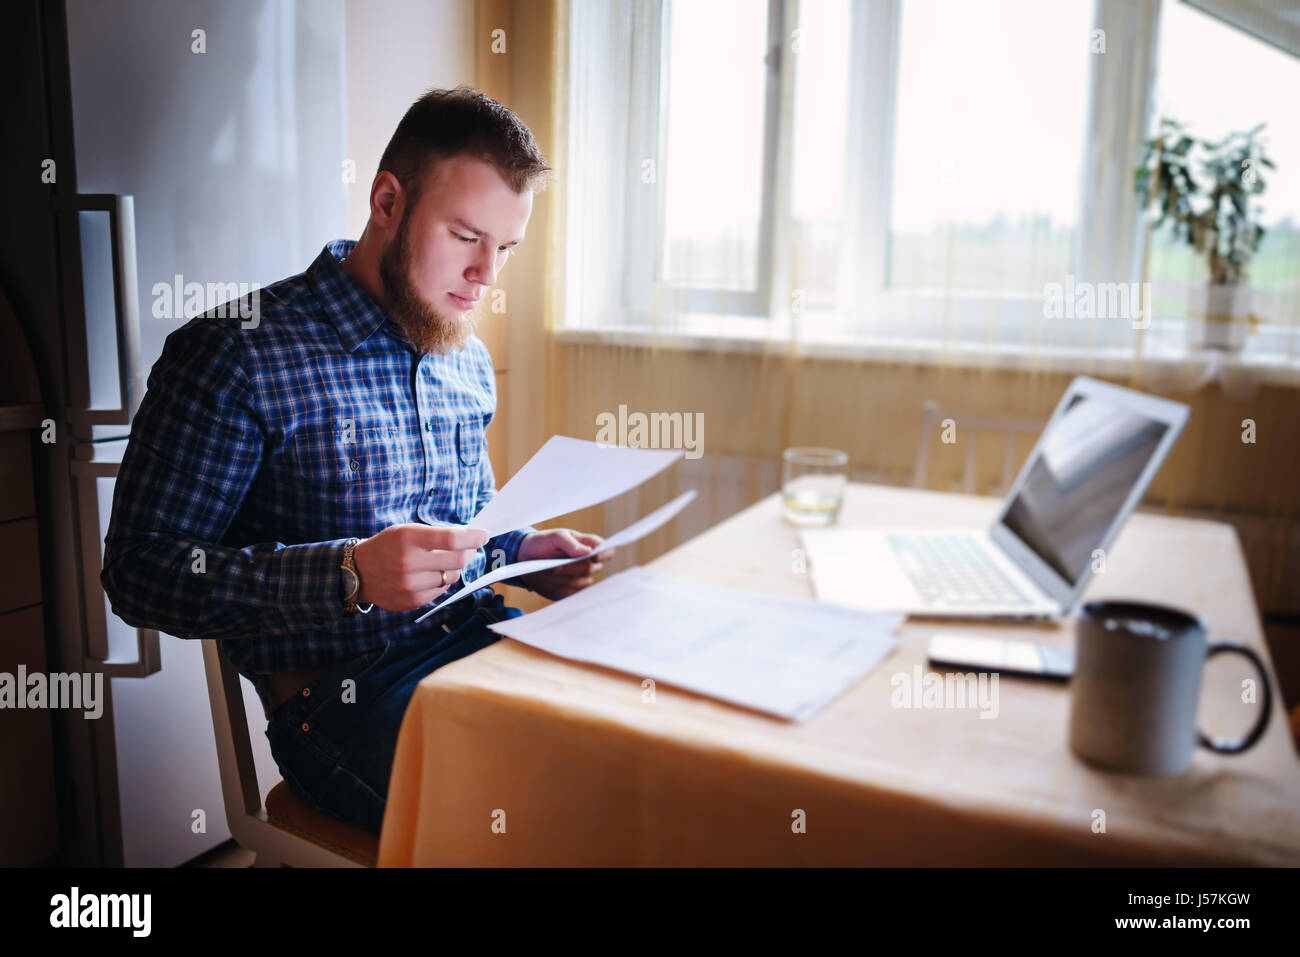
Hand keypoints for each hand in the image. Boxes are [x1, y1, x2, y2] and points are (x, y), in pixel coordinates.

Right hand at [352, 524, 487, 611]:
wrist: (359, 572)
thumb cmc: (388, 547)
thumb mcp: (406, 531)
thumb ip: (436, 535)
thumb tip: (470, 537)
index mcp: (408, 538)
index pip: (451, 539)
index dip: (472, 537)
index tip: (482, 535)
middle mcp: (409, 563)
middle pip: (458, 560)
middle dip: (469, 552)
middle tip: (470, 547)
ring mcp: (411, 585)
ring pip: (452, 577)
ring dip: (453, 568)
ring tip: (441, 561)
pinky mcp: (413, 601)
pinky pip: (441, 591)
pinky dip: (441, 582)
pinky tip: (429, 575)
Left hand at [515, 529, 612, 600]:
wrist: (527, 557)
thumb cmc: (544, 543)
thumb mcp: (554, 537)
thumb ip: (571, 544)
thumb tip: (587, 552)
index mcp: (588, 545)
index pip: (607, 550)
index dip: (604, 554)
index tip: (594, 556)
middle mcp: (589, 563)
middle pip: (591, 569)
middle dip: (571, 568)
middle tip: (555, 566)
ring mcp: (581, 579)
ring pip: (580, 583)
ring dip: (562, 579)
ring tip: (546, 572)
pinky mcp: (571, 591)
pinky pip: (571, 594)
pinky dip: (558, 589)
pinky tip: (547, 582)